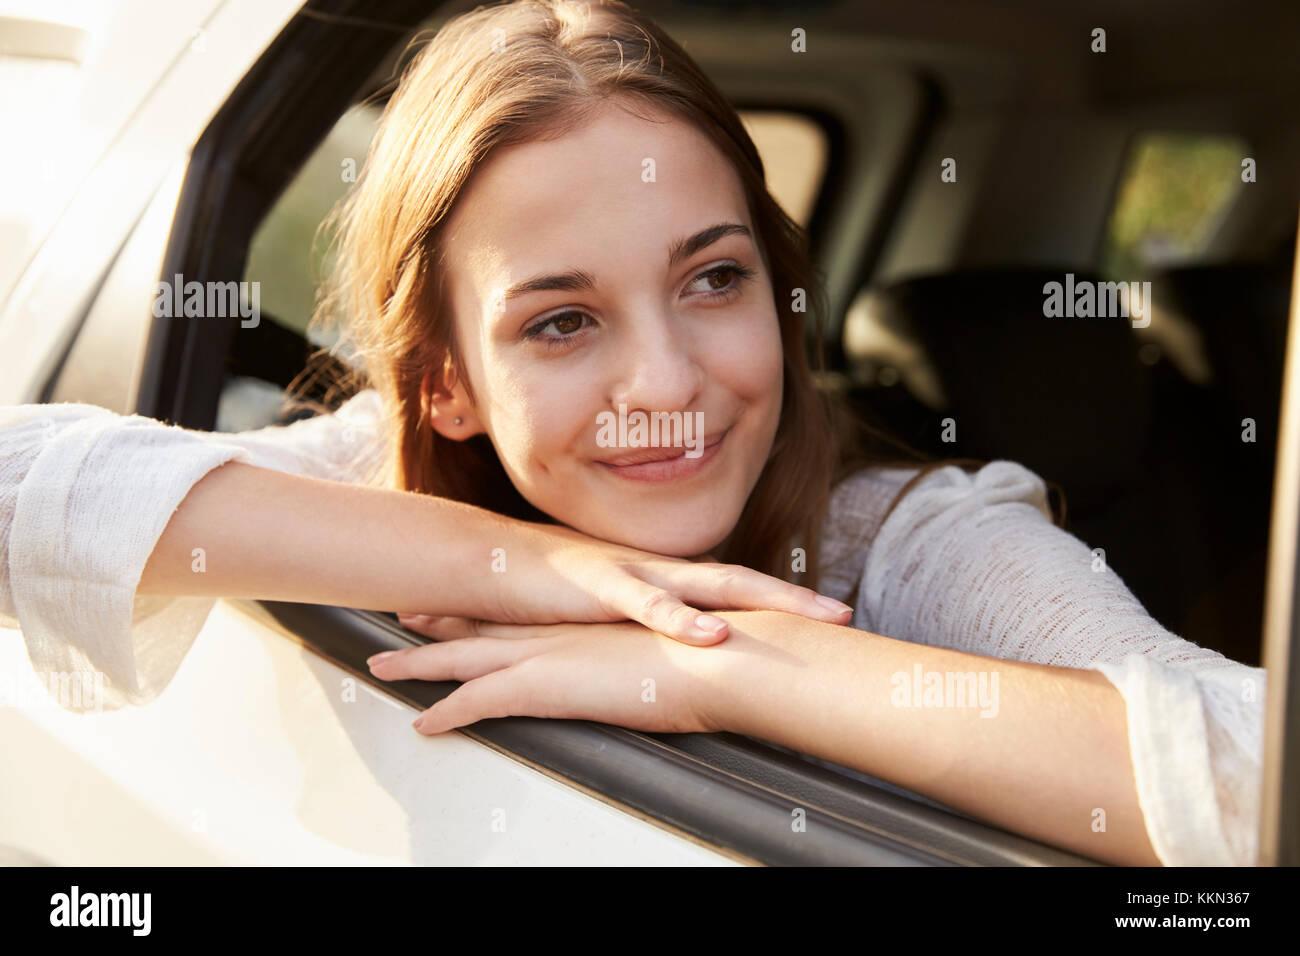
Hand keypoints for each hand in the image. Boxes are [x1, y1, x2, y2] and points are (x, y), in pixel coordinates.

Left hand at [370, 614, 748, 734]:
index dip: (486, 607)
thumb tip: (654, 670)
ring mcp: (545, 656)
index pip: (522, 614)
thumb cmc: (704, 655)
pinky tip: (424, 724)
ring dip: (420, 664)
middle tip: (403, 617)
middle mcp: (556, 633)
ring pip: (463, 659)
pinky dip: (448, 711)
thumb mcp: (667, 652)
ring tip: (381, 669)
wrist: (714, 654)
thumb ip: (646, 656)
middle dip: (439, 623)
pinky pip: (479, 702)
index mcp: (582, 623)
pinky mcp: (545, 685)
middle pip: (482, 626)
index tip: (459, 601)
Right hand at [451, 518, 852, 646]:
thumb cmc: (546, 591)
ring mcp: (629, 573)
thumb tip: (677, 652)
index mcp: (660, 576)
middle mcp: (656, 568)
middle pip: (738, 579)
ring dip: (760, 599)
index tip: (826, 614)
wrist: (486, 562)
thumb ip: (643, 624)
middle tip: (844, 611)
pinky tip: (710, 634)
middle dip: (792, 596)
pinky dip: (679, 619)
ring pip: (707, 583)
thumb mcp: (606, 610)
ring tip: (805, 614)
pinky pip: (643, 603)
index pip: (732, 586)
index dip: (780, 599)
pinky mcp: (595, 585)